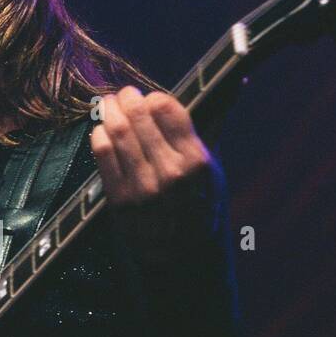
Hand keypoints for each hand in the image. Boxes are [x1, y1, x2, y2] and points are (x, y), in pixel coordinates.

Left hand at [90, 86, 223, 268]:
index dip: (155, 98)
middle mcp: (170, 173)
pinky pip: (102, 155)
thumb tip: (237, 78)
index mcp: (197, 161)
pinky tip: (101, 131)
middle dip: (126, 99)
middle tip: (123, 95)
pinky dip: (98, 136)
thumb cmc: (201, 205)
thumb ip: (213, 123)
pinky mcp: (120, 200)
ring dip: (108, 112)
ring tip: (108, 106)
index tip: (151, 98)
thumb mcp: (214, 166)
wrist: (182, 257)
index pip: (168, 109)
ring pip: (116, 132)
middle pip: (138, 116)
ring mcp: (143, 188)